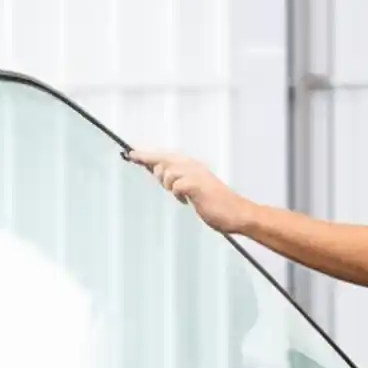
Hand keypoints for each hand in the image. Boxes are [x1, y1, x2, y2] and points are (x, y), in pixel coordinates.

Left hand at [126, 150, 257, 233]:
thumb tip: (156, 171)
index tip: (130, 155)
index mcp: (191, 165)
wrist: (236, 213)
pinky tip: (185, 201)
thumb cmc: (213, 203)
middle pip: (162, 159)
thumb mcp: (191, 189)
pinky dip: (177, 193)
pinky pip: (176, 185)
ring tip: (180, 195)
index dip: (146, 155)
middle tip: (164, 183)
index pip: (164, 156)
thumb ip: (175, 180)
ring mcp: (196, 174)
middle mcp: (193, 165)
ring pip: (168, 171)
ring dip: (168, 185)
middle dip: (155, 170)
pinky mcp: (198, 185)